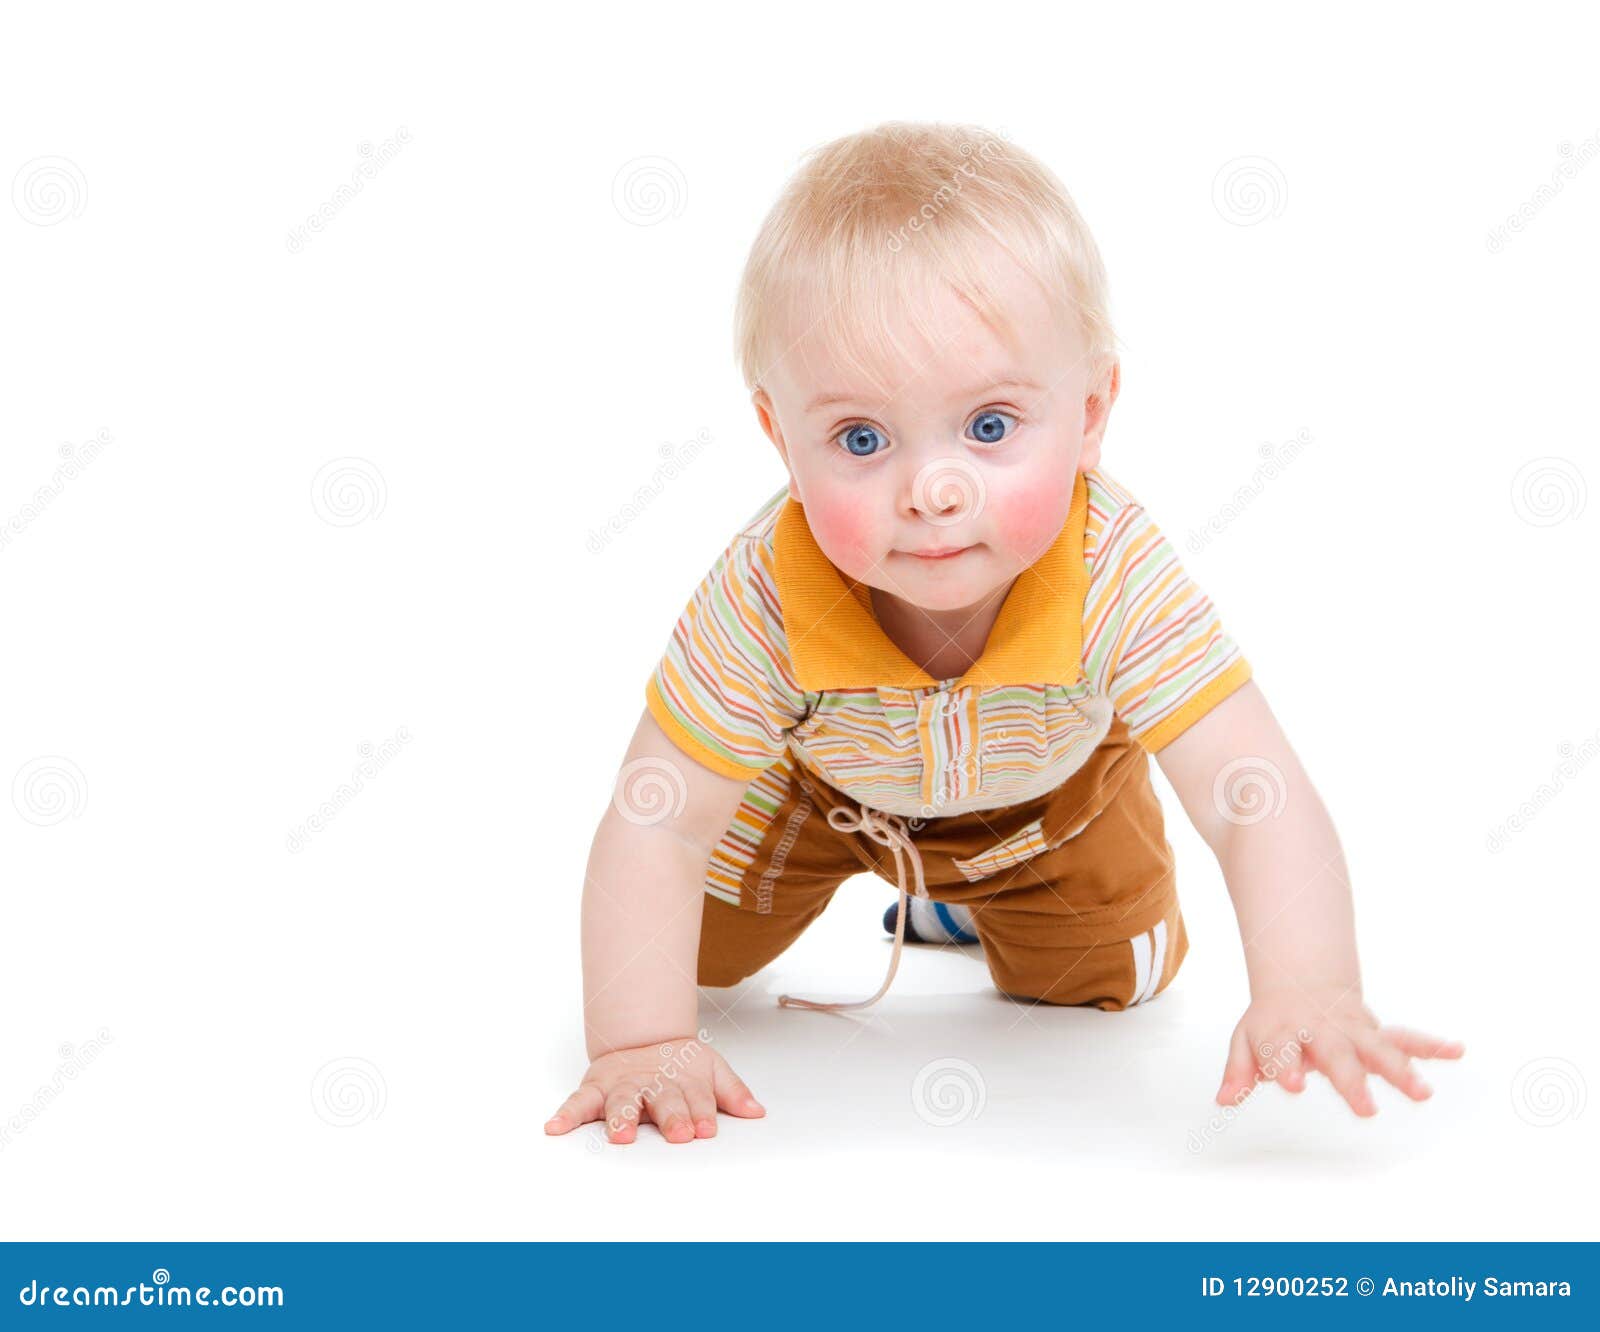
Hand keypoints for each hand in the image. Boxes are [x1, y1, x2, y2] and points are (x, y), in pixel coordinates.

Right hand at [544, 1034, 764, 1144]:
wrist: (641, 1035)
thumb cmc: (678, 1064)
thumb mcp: (710, 1070)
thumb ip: (732, 1092)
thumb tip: (757, 1112)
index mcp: (682, 1080)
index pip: (696, 1098)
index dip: (701, 1112)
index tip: (705, 1130)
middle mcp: (652, 1083)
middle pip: (663, 1100)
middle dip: (671, 1116)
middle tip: (679, 1133)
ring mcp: (622, 1086)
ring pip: (622, 1102)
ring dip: (622, 1118)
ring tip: (622, 1135)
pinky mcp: (595, 1089)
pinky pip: (578, 1102)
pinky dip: (565, 1114)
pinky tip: (555, 1127)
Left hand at [1217, 989, 1463, 1116]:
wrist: (1300, 982)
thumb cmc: (1272, 1022)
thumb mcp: (1246, 1041)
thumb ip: (1240, 1072)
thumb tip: (1225, 1100)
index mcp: (1284, 1032)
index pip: (1281, 1050)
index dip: (1284, 1067)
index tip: (1292, 1086)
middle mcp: (1322, 1031)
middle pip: (1336, 1054)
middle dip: (1351, 1080)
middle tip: (1366, 1109)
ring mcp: (1352, 1031)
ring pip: (1378, 1048)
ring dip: (1401, 1070)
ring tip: (1422, 1093)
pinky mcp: (1375, 1034)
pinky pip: (1406, 1038)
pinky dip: (1432, 1045)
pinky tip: (1457, 1050)